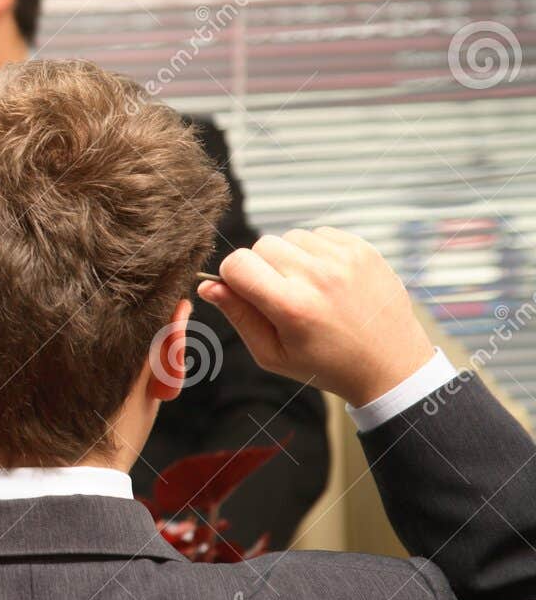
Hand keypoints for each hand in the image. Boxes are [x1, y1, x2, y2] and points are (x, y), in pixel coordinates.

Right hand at [197, 227, 434, 406]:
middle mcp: (319, 277)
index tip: (246, 293)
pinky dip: (315, 253)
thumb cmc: (327, 365)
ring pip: (290, 237)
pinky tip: (327, 279)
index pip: (237, 263)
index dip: (233, 278)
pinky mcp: (362, 249)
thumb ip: (238, 316)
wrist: (391, 365)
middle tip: (282, 296)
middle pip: (261, 246)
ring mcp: (344, 259)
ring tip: (308, 288)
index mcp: (293, 307)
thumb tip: (209, 286)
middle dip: (262, 268)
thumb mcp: (273, 354)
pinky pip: (318, 234)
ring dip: (290, 258)